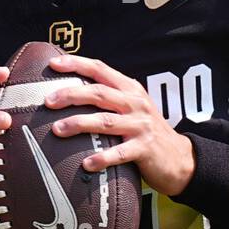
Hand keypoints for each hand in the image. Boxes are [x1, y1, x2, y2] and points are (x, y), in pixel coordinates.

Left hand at [44, 54, 193, 197]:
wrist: (180, 158)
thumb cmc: (146, 131)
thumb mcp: (133, 107)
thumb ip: (110, 97)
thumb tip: (69, 91)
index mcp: (130, 89)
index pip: (100, 69)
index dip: (76, 64)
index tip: (53, 64)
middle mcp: (135, 103)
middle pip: (99, 93)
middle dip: (71, 94)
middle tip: (48, 101)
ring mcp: (141, 126)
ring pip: (105, 121)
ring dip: (79, 124)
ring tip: (57, 129)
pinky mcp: (145, 149)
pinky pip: (120, 153)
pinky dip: (102, 158)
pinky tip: (87, 164)